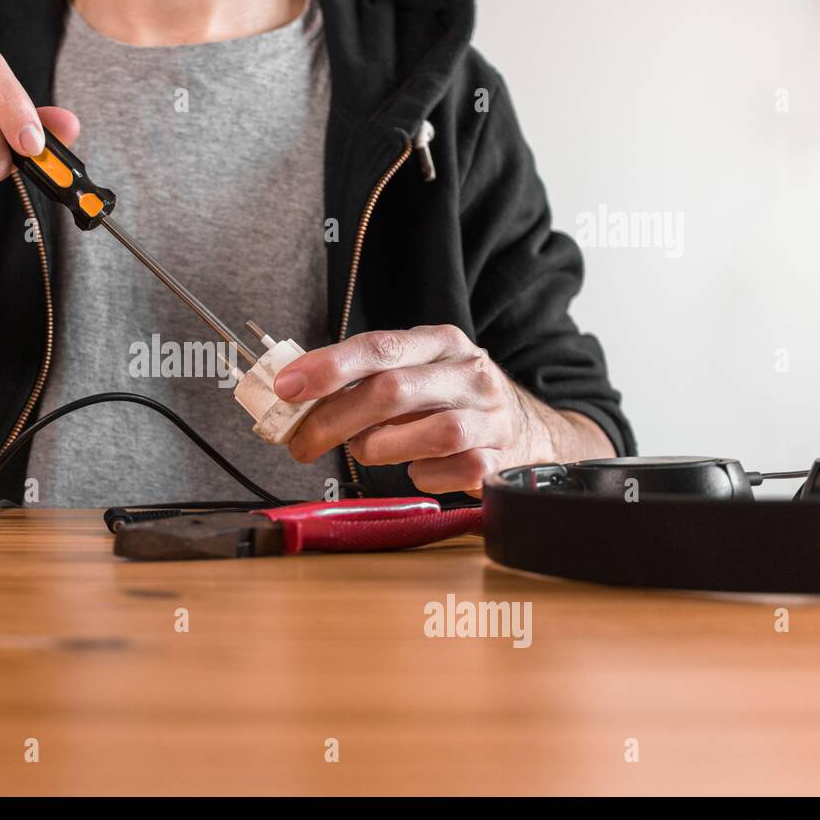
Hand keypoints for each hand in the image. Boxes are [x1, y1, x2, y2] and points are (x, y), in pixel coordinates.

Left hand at [275, 326, 612, 494]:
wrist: (533, 433)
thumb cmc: (452, 403)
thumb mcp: (416, 375)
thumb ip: (364, 381)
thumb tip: (296, 397)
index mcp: (440, 343)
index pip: (379, 347)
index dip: (329, 367)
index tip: (287, 387)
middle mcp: (469, 372)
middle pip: (393, 390)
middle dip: (335, 419)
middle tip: (301, 443)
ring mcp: (491, 416)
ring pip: (430, 433)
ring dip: (381, 448)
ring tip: (365, 452)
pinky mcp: (502, 458)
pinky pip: (455, 470)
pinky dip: (424, 476)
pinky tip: (416, 470)